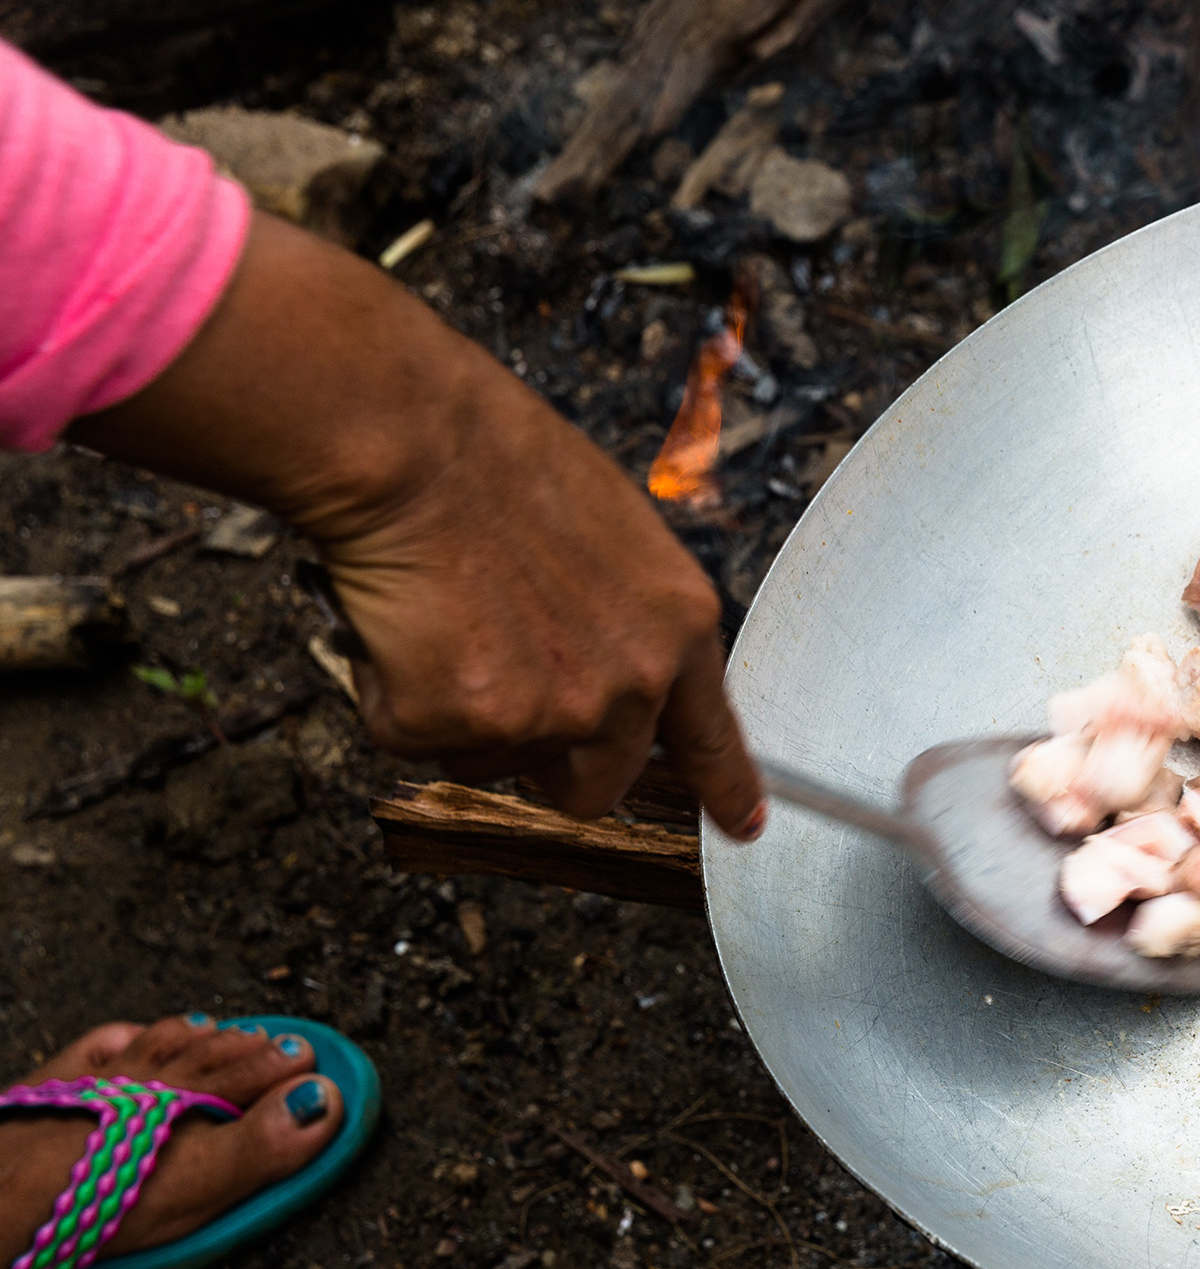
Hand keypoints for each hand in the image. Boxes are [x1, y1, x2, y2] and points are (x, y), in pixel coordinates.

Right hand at [68, 214, 765, 837]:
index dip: (725, 788)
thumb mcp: (611, 535)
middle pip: (595, 784)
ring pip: (494, 760)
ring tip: (441, 612)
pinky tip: (397, 617)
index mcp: (678, 628)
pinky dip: (388, 690)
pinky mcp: (461, 724)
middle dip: (545, 758)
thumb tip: (598, 651)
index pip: (712, 735)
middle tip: (493, 684)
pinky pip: (410, 736)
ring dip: (457, 711)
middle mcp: (631, 683)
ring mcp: (550, 712)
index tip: (742, 826)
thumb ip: (623, 614)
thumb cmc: (494, 459)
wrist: (410, 441)